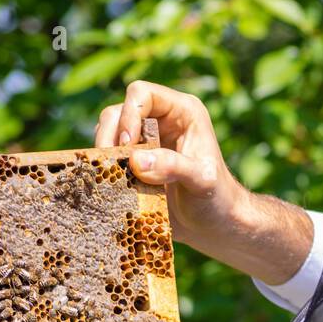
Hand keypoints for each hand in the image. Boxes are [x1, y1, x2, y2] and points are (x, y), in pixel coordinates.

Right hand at [94, 81, 311, 285]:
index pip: (142, 94)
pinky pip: (110, 158)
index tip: (127, 147)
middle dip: (110, 137)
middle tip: (111, 166)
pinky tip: (112, 187)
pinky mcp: (135, 163)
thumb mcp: (200, 182)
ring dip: (105, 155)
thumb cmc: (217, 201)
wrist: (215, 227)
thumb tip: (136, 160)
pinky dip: (106, 169)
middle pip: (117, 111)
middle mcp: (161, 120)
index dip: (128, 115)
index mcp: (183, 112)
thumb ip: (173, 167)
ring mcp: (145, 142)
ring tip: (111, 178)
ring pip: (109, 134)